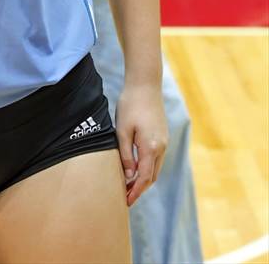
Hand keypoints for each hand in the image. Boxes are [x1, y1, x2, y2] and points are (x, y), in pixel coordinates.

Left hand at [115, 82, 167, 205]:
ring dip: (144, 179)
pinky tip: (136, 168)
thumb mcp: (122, 130)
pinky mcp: (162, 135)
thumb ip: (126, 154)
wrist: (145, 84)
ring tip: (129, 186)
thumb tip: (128, 175)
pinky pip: (156, 158)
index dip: (135, 192)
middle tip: (126, 198)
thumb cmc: (130, 105)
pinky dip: (147, 167)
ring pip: (155, 168)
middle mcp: (161, 147)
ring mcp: (164, 141)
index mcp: (151, 147)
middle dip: (140, 189)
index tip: (126, 202)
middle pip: (152, 176)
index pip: (144, 178)